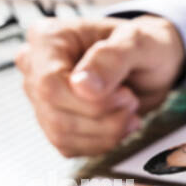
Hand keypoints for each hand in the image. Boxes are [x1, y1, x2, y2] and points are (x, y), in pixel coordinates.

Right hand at [15, 15, 185, 156]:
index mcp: (47, 38)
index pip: (49, 84)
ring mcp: (40, 97)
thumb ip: (111, 58)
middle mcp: (35, 66)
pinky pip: (68, 146)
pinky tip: (119, 125)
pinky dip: (101, 143)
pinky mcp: (53, 122)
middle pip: (54, 113)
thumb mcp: (138, 42)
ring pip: (60, 134)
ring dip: (106, 132)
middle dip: (103, 117)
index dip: (89, 102)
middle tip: (132, 101)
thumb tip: (81, 86)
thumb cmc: (143, 47)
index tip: (125, 94)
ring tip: (129, 111)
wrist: (151, 65)